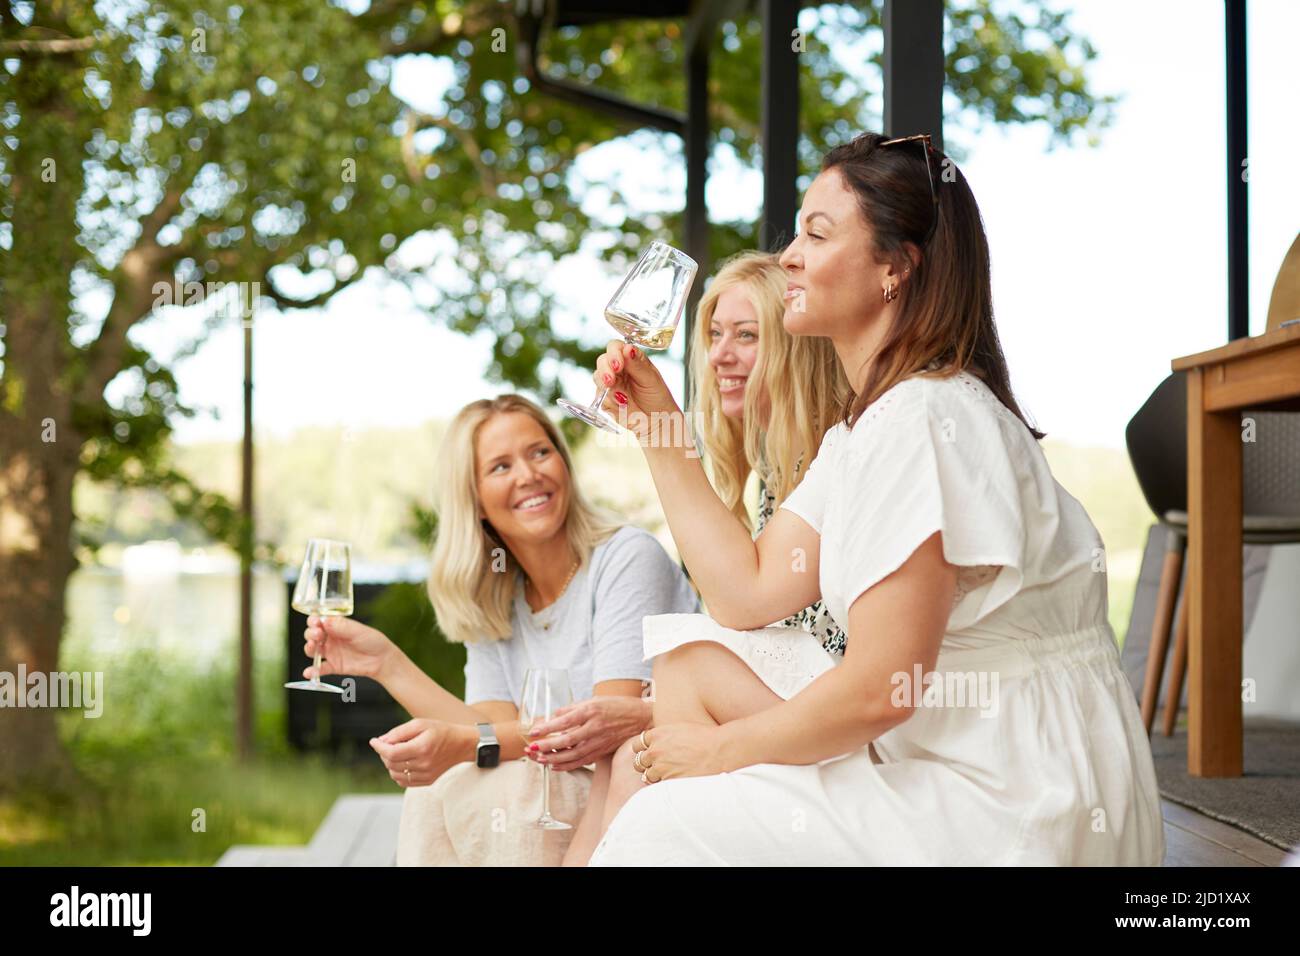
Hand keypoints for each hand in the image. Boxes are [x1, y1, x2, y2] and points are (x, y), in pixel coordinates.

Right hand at [302, 615, 394, 681]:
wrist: (382, 659)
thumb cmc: (372, 640)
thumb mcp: (358, 631)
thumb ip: (342, 626)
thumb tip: (324, 620)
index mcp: (335, 626)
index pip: (318, 621)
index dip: (313, 621)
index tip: (315, 622)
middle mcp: (330, 638)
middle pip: (312, 634)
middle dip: (311, 633)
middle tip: (317, 634)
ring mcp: (330, 652)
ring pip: (313, 650)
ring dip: (309, 648)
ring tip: (311, 647)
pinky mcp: (333, 666)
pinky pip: (320, 669)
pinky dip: (313, 671)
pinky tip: (309, 672)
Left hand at [370, 718, 473, 787]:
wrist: (461, 744)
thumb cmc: (440, 730)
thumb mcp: (420, 723)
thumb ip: (399, 732)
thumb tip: (381, 741)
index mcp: (422, 748)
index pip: (392, 753)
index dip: (379, 747)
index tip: (373, 741)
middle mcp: (424, 764)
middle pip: (391, 763)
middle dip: (384, 753)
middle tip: (388, 743)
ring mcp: (426, 775)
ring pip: (395, 774)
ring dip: (390, 763)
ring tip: (396, 752)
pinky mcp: (427, 781)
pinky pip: (403, 782)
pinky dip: (397, 773)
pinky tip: (402, 762)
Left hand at [525, 696, 652, 771]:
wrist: (641, 718)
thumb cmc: (617, 706)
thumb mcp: (594, 700)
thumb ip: (573, 708)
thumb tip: (554, 715)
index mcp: (591, 711)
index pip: (565, 720)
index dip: (548, 727)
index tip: (534, 730)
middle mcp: (595, 727)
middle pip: (567, 740)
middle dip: (546, 746)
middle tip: (531, 748)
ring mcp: (599, 741)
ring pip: (573, 755)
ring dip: (554, 759)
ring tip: (539, 759)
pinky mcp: (602, 751)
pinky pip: (582, 761)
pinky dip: (567, 766)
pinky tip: (555, 766)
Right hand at [593, 340, 682, 442]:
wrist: (655, 421)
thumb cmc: (657, 397)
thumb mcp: (650, 379)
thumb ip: (637, 365)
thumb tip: (628, 348)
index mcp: (630, 358)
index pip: (615, 347)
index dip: (614, 353)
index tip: (618, 364)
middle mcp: (618, 369)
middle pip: (602, 361)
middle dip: (605, 369)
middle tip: (611, 380)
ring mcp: (610, 383)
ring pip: (597, 377)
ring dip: (605, 385)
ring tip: (619, 395)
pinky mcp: (605, 399)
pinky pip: (599, 397)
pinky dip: (609, 400)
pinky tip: (620, 405)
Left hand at [630, 722, 730, 782]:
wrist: (721, 750)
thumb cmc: (706, 738)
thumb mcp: (680, 729)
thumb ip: (664, 736)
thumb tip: (655, 744)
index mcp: (657, 735)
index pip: (637, 745)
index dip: (644, 750)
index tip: (651, 754)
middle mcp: (655, 751)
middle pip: (639, 762)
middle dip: (647, 765)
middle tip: (659, 767)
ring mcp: (661, 768)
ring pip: (648, 777)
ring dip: (656, 777)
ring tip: (671, 775)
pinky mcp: (669, 782)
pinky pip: (660, 787)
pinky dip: (666, 786)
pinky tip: (677, 782)